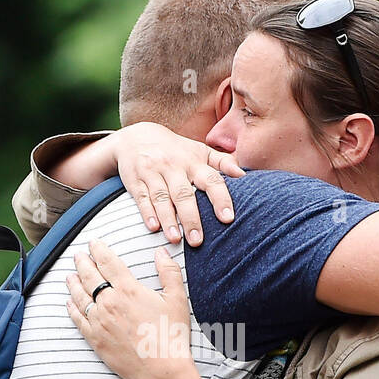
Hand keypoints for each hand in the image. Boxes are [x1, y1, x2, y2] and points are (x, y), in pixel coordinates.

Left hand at [65, 239, 205, 378]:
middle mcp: (109, 303)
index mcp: (128, 290)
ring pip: (80, 297)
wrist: (162, 369)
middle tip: (78, 255)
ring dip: (73, 283)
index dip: (98, 250)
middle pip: (89, 277)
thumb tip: (161, 251)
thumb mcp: (177, 299)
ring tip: (70, 275)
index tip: (93, 243)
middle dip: (82, 263)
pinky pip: (78, 319)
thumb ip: (169, 272)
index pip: (107, 262)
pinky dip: (72, 308)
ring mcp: (99, 321)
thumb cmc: (171, 334)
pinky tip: (69, 302)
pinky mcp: (95, 339)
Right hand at [112, 122, 244, 245]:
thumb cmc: (175, 149)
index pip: (211, 180)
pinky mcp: (135, 181)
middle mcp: (173, 167)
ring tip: (176, 239)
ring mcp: (153, 173)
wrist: (136, 137)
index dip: (220, 199)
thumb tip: (243, 175)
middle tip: (198, 241)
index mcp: (193, 162)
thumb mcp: (199, 150)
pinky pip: (141, 198)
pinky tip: (153, 228)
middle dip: (191, 218)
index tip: (227, 218)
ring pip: (162, 198)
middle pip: (184, 194)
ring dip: (169, 220)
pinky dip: (147, 213)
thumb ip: (222, 162)